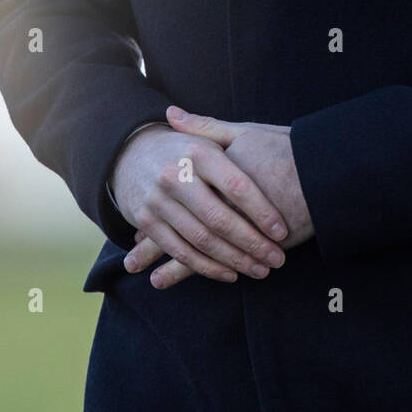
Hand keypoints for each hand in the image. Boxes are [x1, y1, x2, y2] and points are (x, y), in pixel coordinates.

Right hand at [111, 110, 290, 284]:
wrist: (130, 154)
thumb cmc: (184, 148)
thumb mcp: (206, 136)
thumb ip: (232, 139)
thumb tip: (275, 139)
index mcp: (199, 152)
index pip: (236, 185)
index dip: (261, 211)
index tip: (281, 231)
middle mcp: (177, 175)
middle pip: (220, 218)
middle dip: (252, 243)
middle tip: (277, 259)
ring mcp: (159, 200)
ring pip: (201, 240)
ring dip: (234, 260)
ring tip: (260, 270)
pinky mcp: (146, 221)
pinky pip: (180, 251)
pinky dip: (206, 267)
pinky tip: (230, 274)